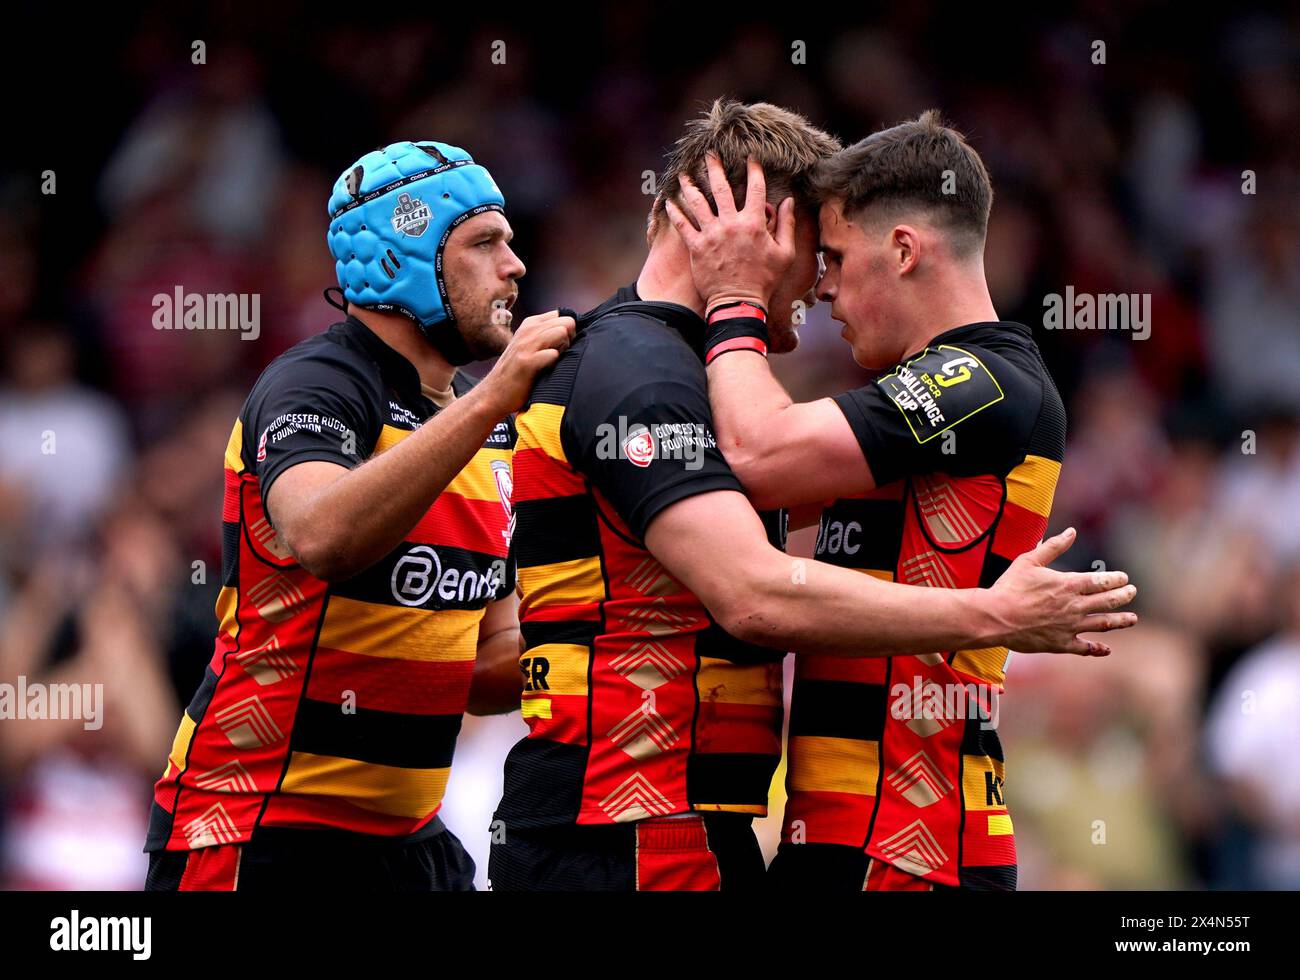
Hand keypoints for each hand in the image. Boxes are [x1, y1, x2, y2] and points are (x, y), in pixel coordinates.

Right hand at [479, 309, 575, 414]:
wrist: (493, 394)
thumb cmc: (517, 372)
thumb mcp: (528, 346)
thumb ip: (545, 335)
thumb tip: (572, 332)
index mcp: (530, 324)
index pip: (563, 315)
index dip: (568, 331)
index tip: (561, 347)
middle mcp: (527, 330)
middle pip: (567, 322)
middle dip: (570, 339)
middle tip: (559, 357)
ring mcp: (526, 345)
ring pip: (561, 332)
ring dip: (564, 350)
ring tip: (553, 363)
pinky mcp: (526, 363)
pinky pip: (553, 354)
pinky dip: (555, 364)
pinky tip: (547, 372)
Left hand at [664, 155, 796, 312]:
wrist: (739, 302)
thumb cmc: (764, 280)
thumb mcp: (784, 253)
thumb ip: (786, 225)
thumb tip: (788, 201)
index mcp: (753, 223)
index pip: (755, 188)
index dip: (753, 170)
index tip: (750, 158)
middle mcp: (731, 224)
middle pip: (721, 188)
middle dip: (715, 168)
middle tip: (709, 154)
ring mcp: (711, 235)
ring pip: (698, 202)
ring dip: (690, 185)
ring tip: (683, 173)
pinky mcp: (696, 247)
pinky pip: (683, 225)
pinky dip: (675, 212)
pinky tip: (669, 201)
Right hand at [986, 527, 1137, 654]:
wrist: (996, 617)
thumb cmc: (1010, 587)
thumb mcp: (1029, 560)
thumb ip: (1053, 546)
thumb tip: (1071, 532)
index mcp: (1068, 584)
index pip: (1101, 581)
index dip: (1116, 580)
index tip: (1124, 579)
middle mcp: (1074, 606)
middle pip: (1108, 601)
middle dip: (1123, 596)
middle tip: (1132, 592)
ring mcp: (1070, 627)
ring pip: (1103, 624)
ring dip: (1120, 621)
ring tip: (1132, 618)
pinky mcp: (1060, 643)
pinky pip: (1084, 648)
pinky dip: (1097, 649)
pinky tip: (1106, 649)